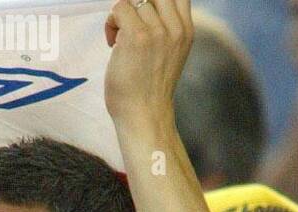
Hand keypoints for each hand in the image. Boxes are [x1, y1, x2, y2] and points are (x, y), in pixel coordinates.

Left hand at [103, 0, 193, 128]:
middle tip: (126, 27)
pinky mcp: (138, 36)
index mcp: (185, 29)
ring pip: (134, 0)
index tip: (140, 16)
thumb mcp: (168, 54)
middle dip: (136, 5)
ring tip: (118, 39)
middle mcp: (175, 27)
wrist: (144, 114)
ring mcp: (157, 31)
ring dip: (120, 16)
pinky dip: (111, 22)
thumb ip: (164, 30)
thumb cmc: (148, 90)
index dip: (154, 1)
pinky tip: (112, 43)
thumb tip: (143, 10)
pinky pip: (119, 8)